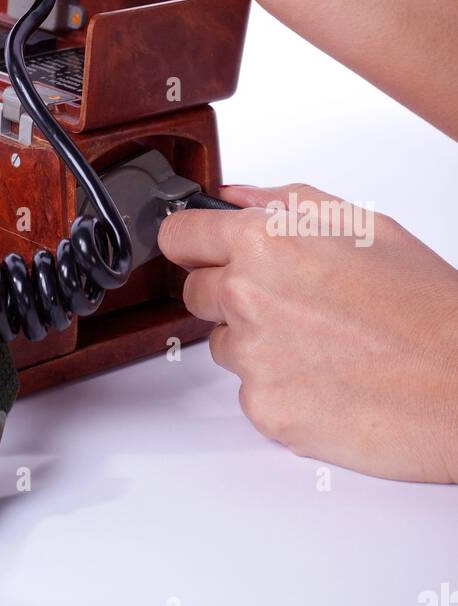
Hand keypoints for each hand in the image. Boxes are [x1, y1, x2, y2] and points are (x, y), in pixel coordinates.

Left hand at [160, 183, 457, 482]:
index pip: (178, 236)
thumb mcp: (365, 226)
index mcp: (265, 242)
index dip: (191, 243)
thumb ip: (287, 204)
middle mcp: (247, 295)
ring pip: (224, 344)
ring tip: (323, 343)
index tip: (197, 250)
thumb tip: (235, 197)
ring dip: (256, 343)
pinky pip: (251, 391)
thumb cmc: (427, 308)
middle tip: (291, 302)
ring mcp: (253, 357)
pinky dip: (280, 387)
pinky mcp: (264, 409)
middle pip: (196, 293)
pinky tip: (328, 378)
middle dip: (229, 294)